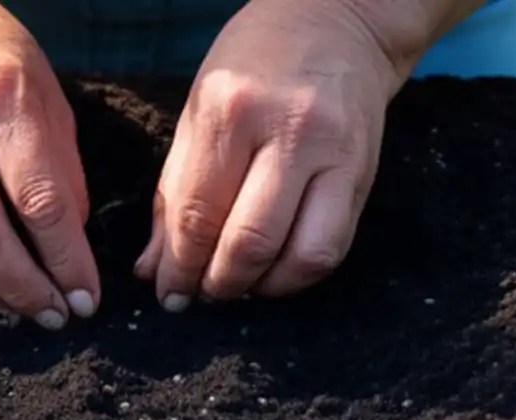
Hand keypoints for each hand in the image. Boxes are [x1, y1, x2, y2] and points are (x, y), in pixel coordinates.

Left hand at [134, 0, 409, 308]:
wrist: (338, 20)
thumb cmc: (252, 66)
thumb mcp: (195, 114)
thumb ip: (172, 193)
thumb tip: (151, 268)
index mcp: (228, 112)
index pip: (197, 213)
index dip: (179, 267)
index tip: (167, 293)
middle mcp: (285, 131)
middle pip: (247, 241)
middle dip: (216, 284)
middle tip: (200, 296)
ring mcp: (332, 153)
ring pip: (297, 254)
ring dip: (260, 287)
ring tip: (236, 286)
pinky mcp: (364, 172)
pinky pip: (332, 247)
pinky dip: (297, 275)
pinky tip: (274, 273)